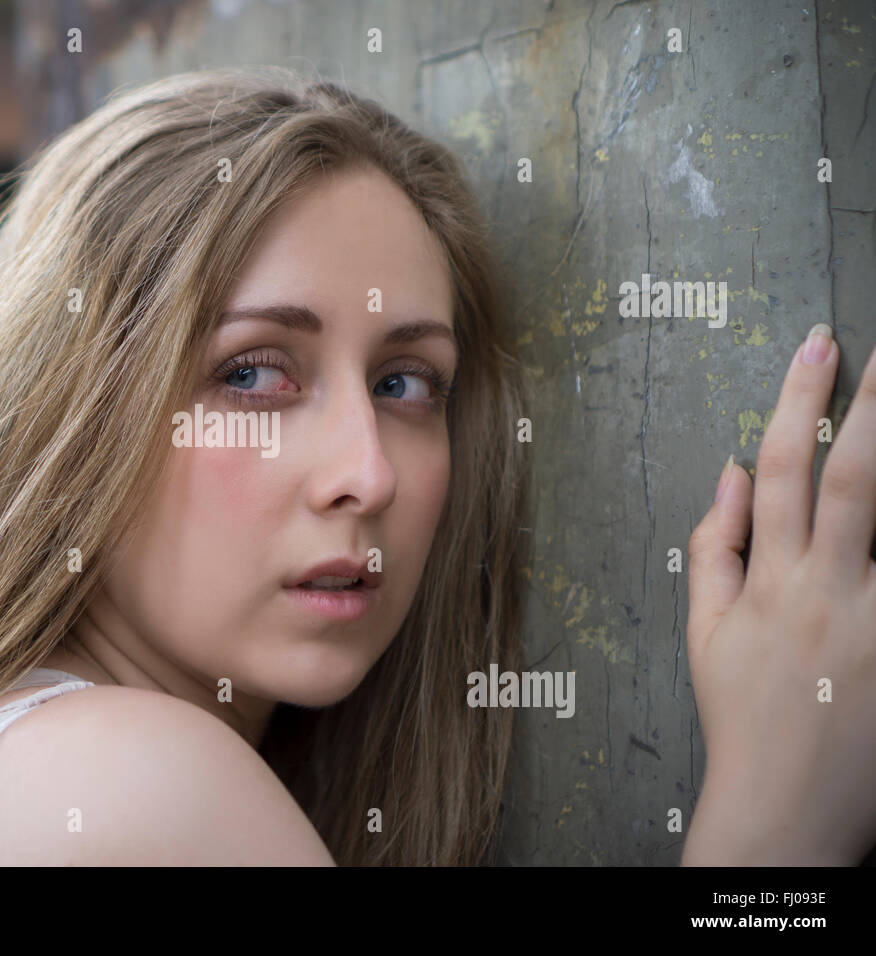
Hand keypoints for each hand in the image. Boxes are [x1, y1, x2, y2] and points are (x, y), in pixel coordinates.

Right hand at [682, 323, 875, 865]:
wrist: (787, 806)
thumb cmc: (743, 715)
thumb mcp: (705, 631)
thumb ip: (715, 547)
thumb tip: (733, 475)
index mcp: (771, 580)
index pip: (783, 468)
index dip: (799, 400)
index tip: (818, 347)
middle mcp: (829, 592)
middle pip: (855, 479)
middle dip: (874, 405)